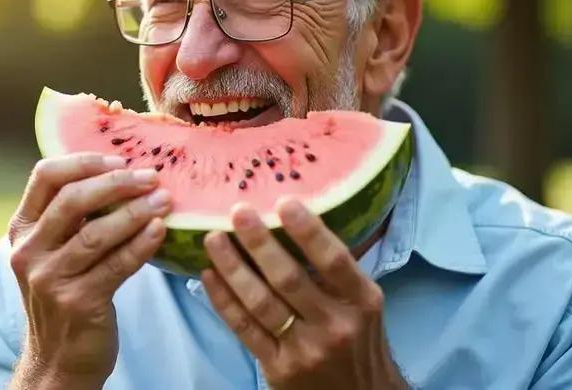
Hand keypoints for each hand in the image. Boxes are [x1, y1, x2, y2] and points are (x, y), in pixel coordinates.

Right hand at [7, 153, 171, 388]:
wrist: (58, 360)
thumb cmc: (65, 293)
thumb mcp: (53, 252)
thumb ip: (72, 216)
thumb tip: (121, 170)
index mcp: (22, 230)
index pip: (44, 176)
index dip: (83, 161)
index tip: (119, 158)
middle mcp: (29, 252)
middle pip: (72, 200)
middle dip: (116, 182)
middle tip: (151, 176)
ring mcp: (50, 279)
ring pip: (96, 233)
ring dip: (135, 212)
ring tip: (165, 200)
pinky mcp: (77, 302)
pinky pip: (116, 265)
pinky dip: (141, 244)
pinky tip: (160, 231)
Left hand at [201, 198, 406, 389]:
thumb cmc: (359, 341)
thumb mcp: (363, 305)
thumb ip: (337, 271)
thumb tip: (299, 217)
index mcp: (362, 301)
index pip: (333, 260)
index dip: (308, 231)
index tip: (284, 201)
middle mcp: (336, 326)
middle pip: (289, 279)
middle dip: (259, 243)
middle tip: (238, 212)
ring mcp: (306, 350)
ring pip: (261, 303)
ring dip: (233, 267)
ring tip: (213, 238)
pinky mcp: (279, 369)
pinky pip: (245, 328)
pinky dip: (224, 300)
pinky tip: (209, 276)